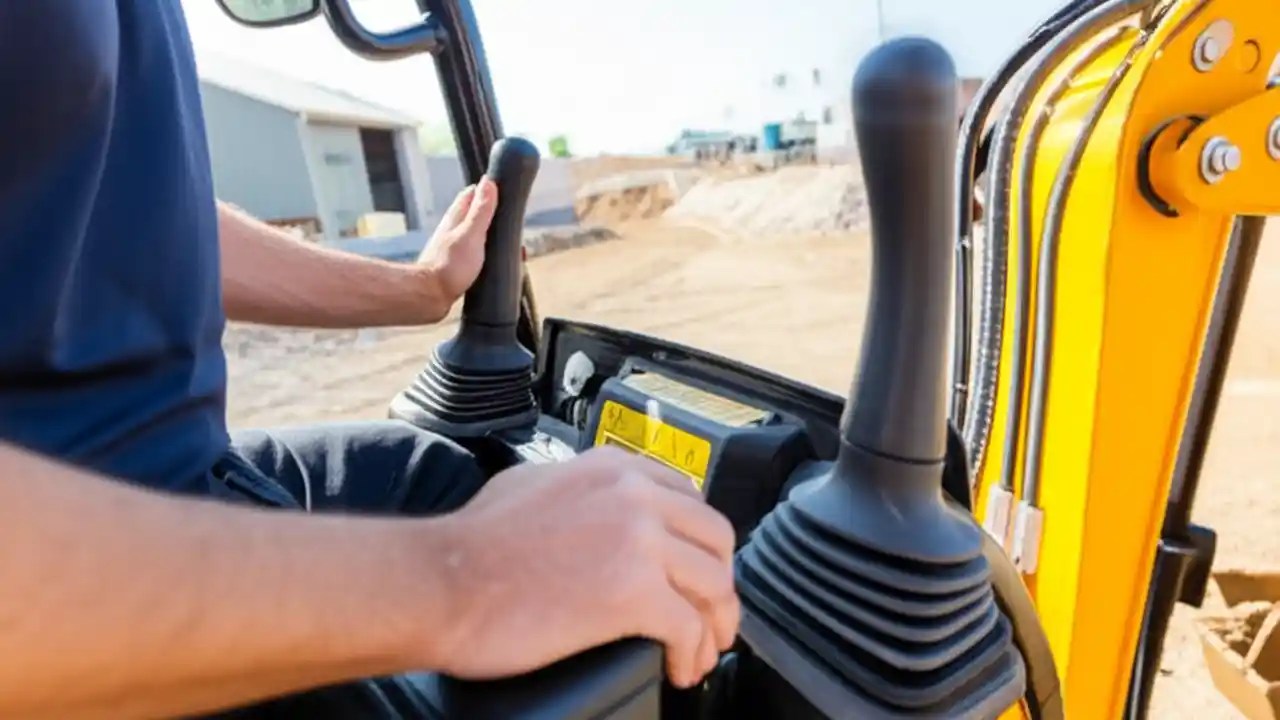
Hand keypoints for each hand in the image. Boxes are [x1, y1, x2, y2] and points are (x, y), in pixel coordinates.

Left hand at [416, 177, 498, 317]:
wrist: (430, 296)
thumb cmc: (450, 266)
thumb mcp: (472, 234)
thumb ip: (481, 210)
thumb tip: (489, 183)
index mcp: (456, 218)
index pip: (471, 194)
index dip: (487, 190)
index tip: (502, 188)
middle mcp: (452, 229)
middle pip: (472, 213)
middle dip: (490, 211)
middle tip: (507, 214)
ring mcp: (451, 247)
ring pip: (472, 232)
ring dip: (486, 232)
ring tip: (502, 237)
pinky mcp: (453, 264)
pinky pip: (471, 250)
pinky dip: (482, 250)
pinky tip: (488, 258)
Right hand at [427, 446, 738, 687]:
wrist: (441, 580)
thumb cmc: (469, 544)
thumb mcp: (530, 484)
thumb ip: (576, 489)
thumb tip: (591, 507)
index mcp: (613, 469)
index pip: (689, 498)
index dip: (699, 543)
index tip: (696, 569)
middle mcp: (634, 496)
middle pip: (715, 539)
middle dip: (719, 584)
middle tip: (712, 615)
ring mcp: (638, 541)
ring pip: (714, 585)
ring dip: (715, 625)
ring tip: (702, 652)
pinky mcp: (634, 593)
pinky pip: (689, 628)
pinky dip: (692, 655)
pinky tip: (680, 670)